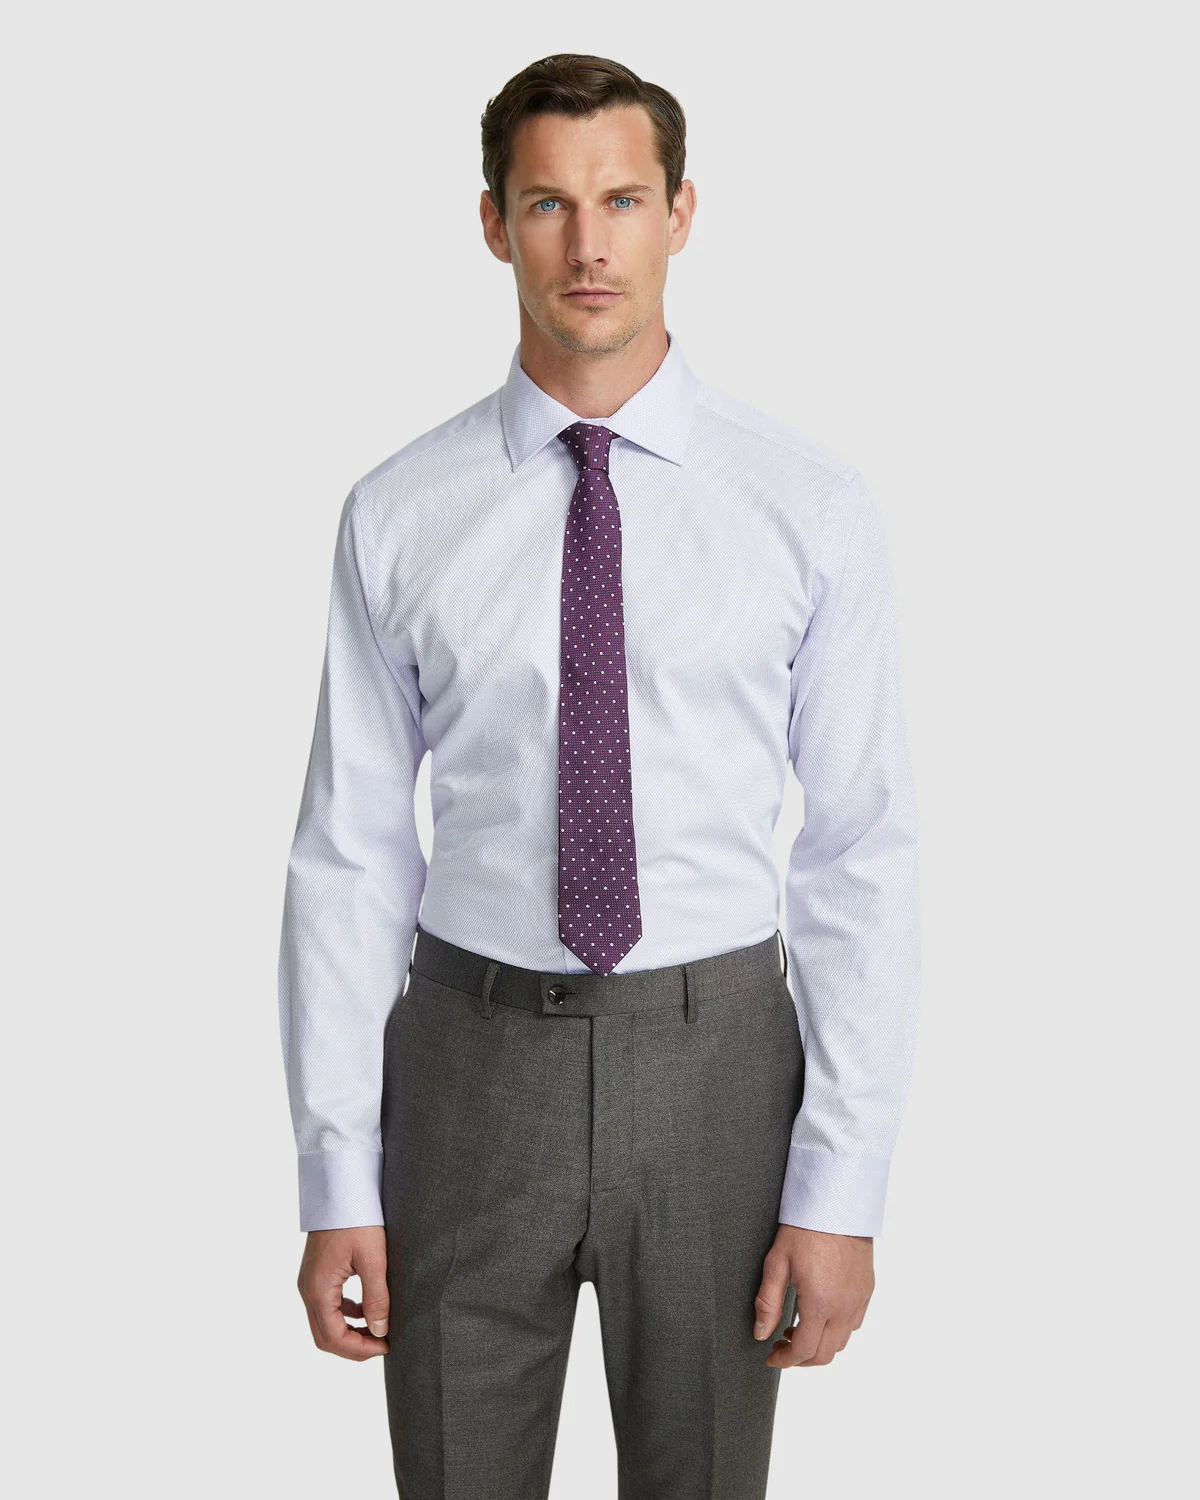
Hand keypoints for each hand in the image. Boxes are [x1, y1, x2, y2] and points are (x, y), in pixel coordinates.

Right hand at [297, 1225, 390, 1360]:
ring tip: (378, 1330)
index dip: (359, 1350)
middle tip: (382, 1345)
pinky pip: (327, 1306)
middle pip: (324, 1336)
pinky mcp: (317, 1274)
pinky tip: (366, 1309)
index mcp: (318, 1289)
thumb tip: (380, 1331)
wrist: (342, 1188)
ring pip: (324, 1323)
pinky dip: (345, 1315)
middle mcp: (308, 1289)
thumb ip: (376, 1298)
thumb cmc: (357, 1219)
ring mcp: (310, 1282)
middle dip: (353, 1347)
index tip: (385, 1346)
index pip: (333, 1337)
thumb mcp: (372, 1259)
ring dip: (349, 1332)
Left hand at [752, 1224, 873, 1367]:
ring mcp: (859, 1300)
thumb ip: (768, 1303)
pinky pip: (854, 1323)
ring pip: (842, 1342)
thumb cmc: (805, 1229)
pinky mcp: (867, 1290)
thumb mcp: (777, 1263)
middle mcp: (844, 1307)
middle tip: (782, 1345)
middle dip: (801, 1359)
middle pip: (825, 1354)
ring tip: (798, 1328)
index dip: (785, 1360)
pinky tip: (820, 1314)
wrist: (836, 1203)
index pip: (804, 1350)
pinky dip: (837, 1330)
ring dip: (820, 1345)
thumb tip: (760, 1333)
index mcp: (820, 1303)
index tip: (772, 1356)